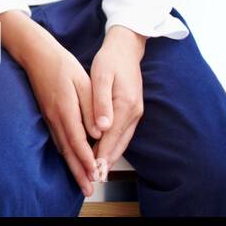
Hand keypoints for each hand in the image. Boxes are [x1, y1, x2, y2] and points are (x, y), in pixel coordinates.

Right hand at [21, 32, 101, 196]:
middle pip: (68, 150)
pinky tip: (70, 159)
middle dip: (79, 172)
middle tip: (88, 190)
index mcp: (65, 109)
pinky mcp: (47, 115)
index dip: (87, 160)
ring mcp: (49, 117)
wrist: (36, 54)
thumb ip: (91, 107)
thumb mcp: (82, 82)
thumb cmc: (62, 65)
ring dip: (72, 166)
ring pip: (62, 147)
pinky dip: (66, 153)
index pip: (78, 141)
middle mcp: (55, 117)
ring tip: (82, 181)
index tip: (95, 175)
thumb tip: (98, 131)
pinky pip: (58, 139)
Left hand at [90, 27, 146, 178]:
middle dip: (105, 161)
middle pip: (119, 144)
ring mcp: (135, 113)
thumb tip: (102, 127)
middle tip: (92, 177)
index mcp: (126, 106)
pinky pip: (123, 134)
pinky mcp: (132, 111)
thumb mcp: (102, 76)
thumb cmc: (110, 61)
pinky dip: (113, 145)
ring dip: (110, 155)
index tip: (90, 169)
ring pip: (122, 141)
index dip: (100, 154)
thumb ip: (101, 102)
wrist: (126, 49)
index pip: (111, 137)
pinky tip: (102, 151)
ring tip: (96, 170)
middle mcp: (134, 113)